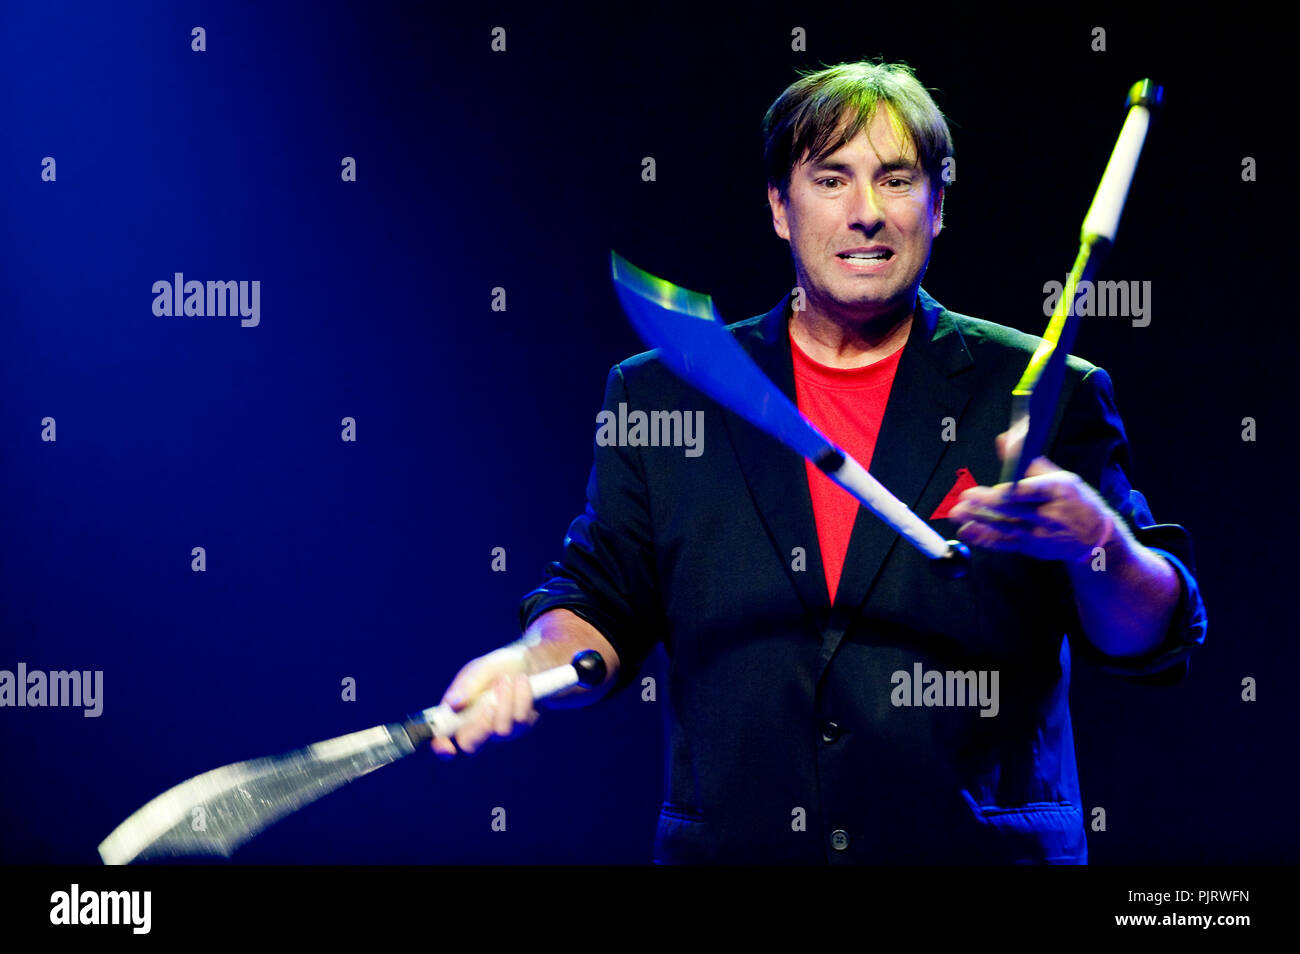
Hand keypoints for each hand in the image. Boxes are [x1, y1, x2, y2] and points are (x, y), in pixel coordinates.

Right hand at [430, 646, 539, 757]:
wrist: (526, 662)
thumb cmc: (495, 667)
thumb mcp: (479, 670)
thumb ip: (466, 685)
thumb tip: (452, 703)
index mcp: (456, 714)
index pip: (443, 739)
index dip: (442, 746)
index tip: (448, 746)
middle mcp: (476, 727)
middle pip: (472, 745)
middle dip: (480, 724)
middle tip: (487, 703)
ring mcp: (500, 729)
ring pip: (502, 730)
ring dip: (504, 701)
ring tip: (505, 679)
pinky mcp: (522, 726)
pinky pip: (522, 719)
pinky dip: (522, 696)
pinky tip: (521, 681)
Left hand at [945, 431, 1116, 563]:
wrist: (1095, 538)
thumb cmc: (1074, 500)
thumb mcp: (1061, 476)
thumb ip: (1028, 460)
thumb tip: (1005, 439)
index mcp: (1058, 492)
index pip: (1033, 491)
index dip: (1014, 491)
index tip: (996, 488)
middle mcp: (1049, 515)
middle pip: (1015, 510)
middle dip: (988, 504)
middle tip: (965, 497)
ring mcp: (1039, 535)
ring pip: (1005, 528)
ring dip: (979, 521)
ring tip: (957, 513)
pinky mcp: (1031, 549)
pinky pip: (1004, 544)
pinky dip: (984, 539)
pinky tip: (966, 531)